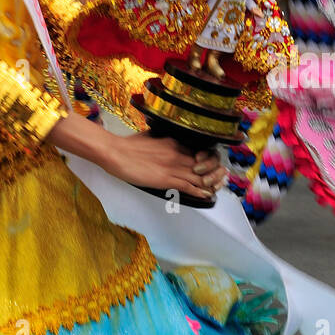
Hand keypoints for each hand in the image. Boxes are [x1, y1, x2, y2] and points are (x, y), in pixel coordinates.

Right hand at [102, 133, 226, 199]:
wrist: (115, 152)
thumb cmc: (127, 146)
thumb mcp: (150, 138)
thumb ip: (161, 142)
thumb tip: (163, 146)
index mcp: (174, 143)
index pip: (198, 153)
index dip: (207, 162)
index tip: (208, 168)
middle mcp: (178, 153)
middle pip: (204, 164)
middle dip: (213, 174)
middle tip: (218, 181)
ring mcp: (173, 166)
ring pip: (200, 176)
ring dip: (210, 184)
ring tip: (215, 191)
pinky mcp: (166, 179)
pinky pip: (189, 186)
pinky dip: (199, 192)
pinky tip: (205, 196)